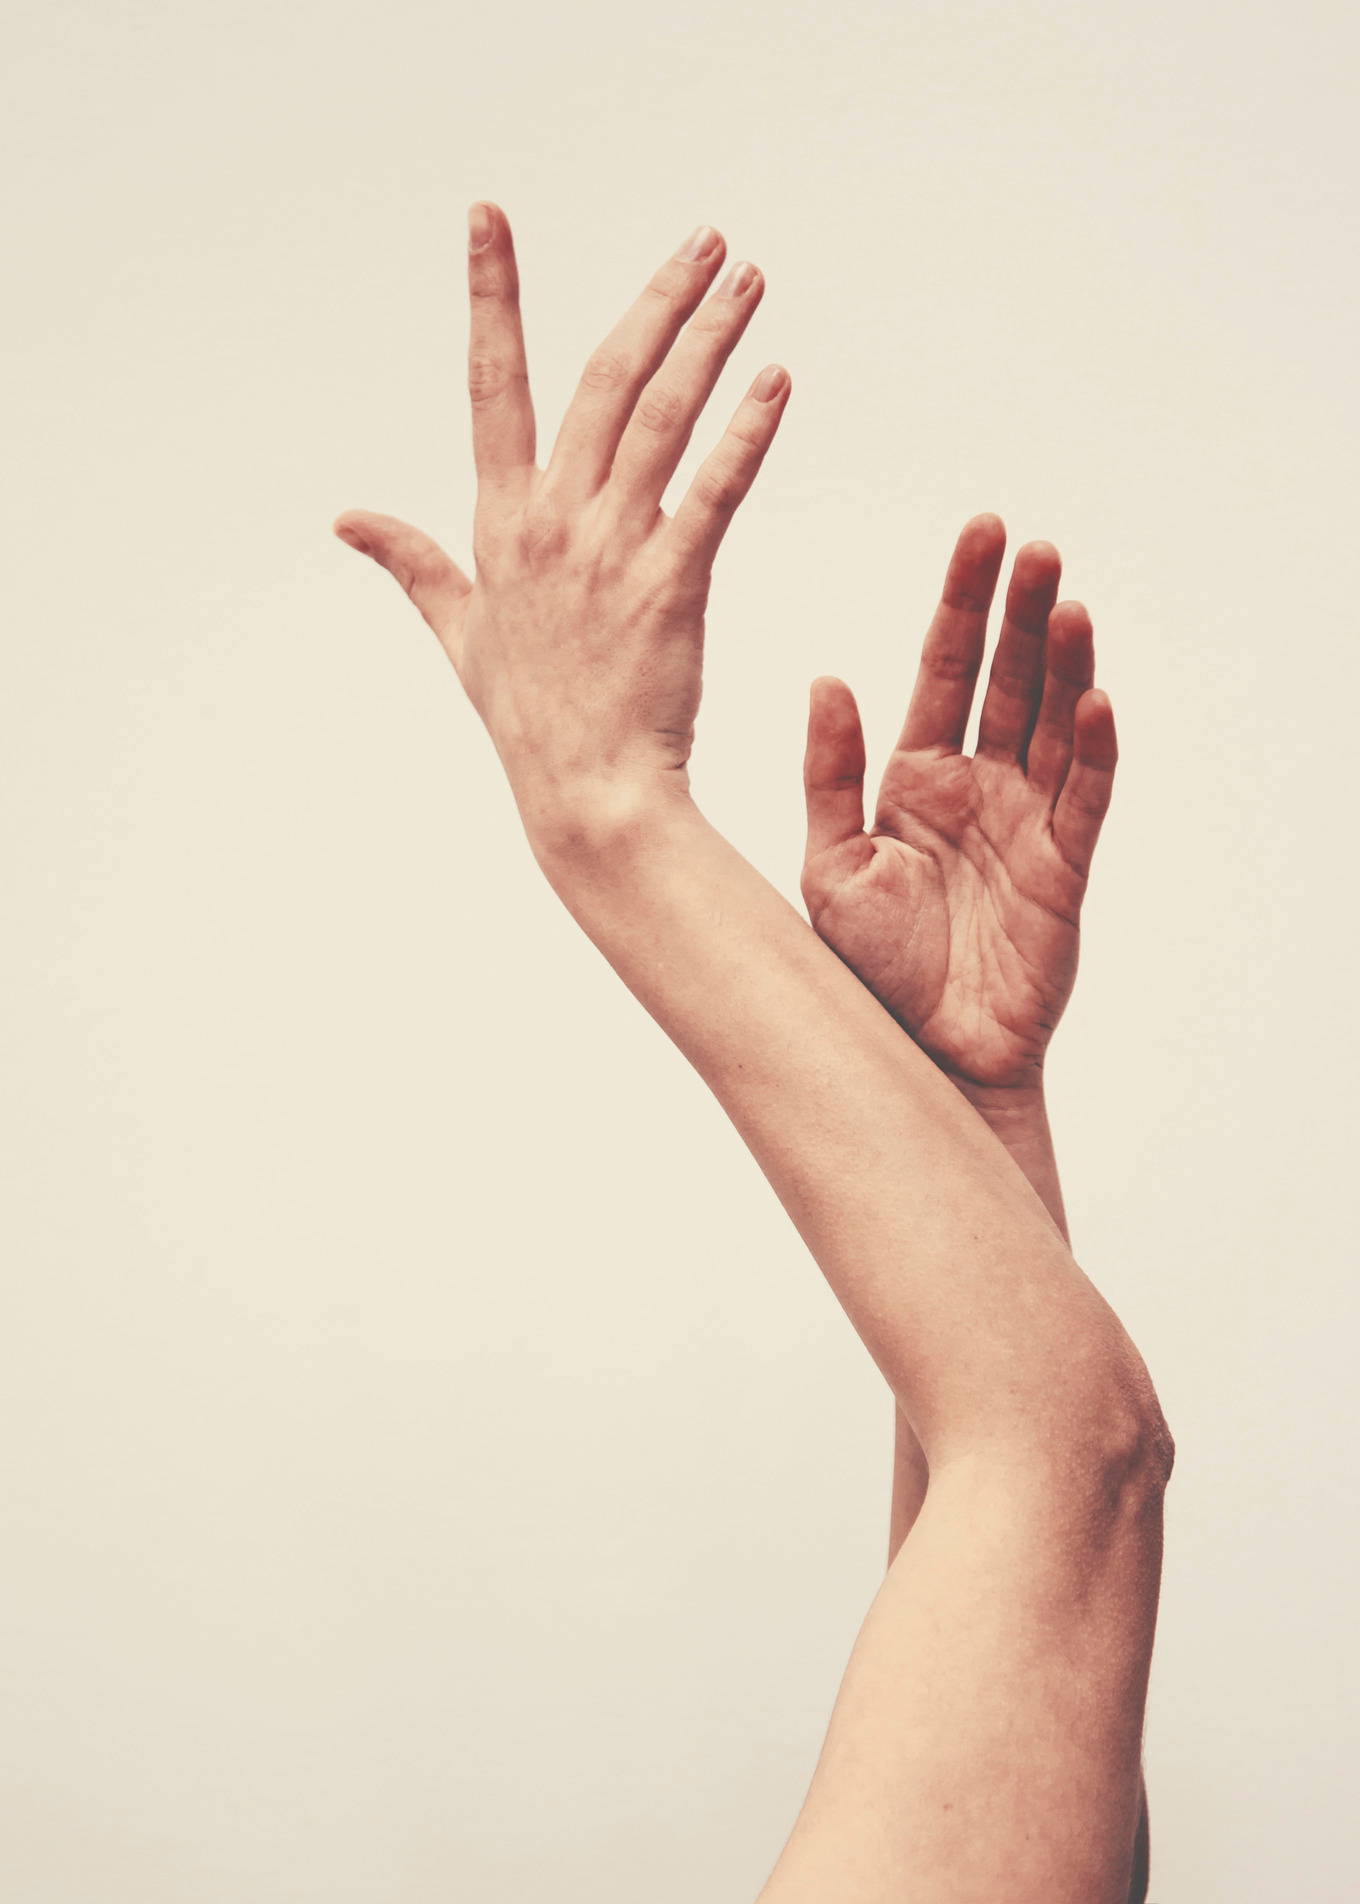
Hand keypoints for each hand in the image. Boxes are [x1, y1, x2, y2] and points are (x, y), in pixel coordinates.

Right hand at [334, 204, 788, 857]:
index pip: (493, 387)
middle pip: (604, 381)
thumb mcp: (457, 633)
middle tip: (706, 238)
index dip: (491, 297)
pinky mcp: (670, 584)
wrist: (587, 794)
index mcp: (500, 524)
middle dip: (656, 300)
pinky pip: (712, 491)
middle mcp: (552, 522)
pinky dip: (745, 433)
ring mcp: (610, 550)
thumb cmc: (527, 717)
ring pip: (661, 418)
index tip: (488, 217)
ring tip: (748, 279)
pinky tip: (776, 381)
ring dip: (708, 341)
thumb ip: (411, 563)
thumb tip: (346, 521)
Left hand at [801, 515, 1116, 1092]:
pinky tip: (1093, 700)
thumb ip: (832, 774)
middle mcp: (977, 786)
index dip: (964, 602)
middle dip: (1022, 615)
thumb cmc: (868, 968)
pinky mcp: (1064, 868)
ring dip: (1064, 666)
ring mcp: (1027, 822)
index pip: (947, 668)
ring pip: (1053, 724)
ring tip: (1067, 602)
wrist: (918, 1053)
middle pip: (1008, 680)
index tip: (981, 534)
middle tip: (1033, 548)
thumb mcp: (832, 864)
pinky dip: (1091, 749)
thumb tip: (827, 679)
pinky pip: (1084, 797)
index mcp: (917, 776)